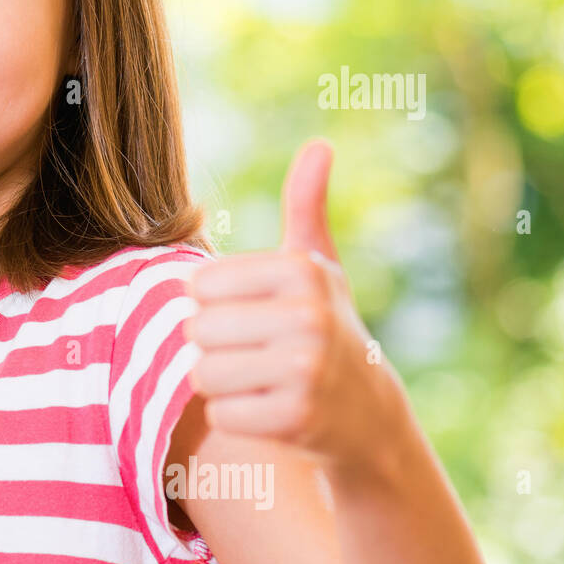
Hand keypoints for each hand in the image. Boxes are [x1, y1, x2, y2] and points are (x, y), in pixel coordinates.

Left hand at [182, 138, 395, 465]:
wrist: (367, 412)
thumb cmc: (324, 327)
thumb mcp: (317, 267)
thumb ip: (305, 206)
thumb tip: (320, 145)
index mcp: (301, 271)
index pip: (199, 284)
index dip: (213, 303)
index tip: (251, 313)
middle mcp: (307, 316)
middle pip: (196, 330)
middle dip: (214, 346)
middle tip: (255, 352)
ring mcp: (304, 370)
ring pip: (202, 374)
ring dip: (222, 383)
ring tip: (261, 379)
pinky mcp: (296, 418)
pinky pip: (220, 414)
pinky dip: (236, 417)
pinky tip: (270, 410)